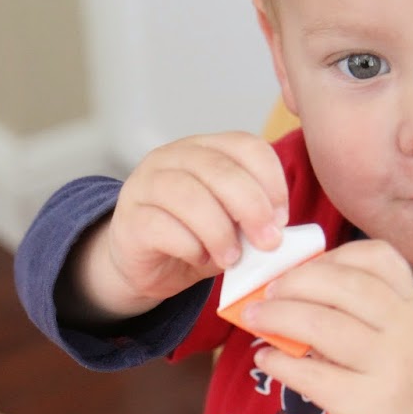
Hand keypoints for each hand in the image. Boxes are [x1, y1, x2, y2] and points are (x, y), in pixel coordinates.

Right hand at [66, 133, 288, 323]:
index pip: (245, 145)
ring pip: (190, 197)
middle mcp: (172, 157)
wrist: (146, 268)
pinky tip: (200, 259)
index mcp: (204, 148)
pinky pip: (164, 228)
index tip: (282, 219)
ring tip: (232, 258)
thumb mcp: (232, 224)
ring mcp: (145, 185)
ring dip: (220, 232)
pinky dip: (191, 247)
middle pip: (220, 169)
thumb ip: (253, 218)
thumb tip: (280, 230)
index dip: (271, 180)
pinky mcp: (130, 219)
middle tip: (268, 242)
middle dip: (252, 208)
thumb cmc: (194, 240)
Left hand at [246, 240, 412, 413]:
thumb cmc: (394, 385)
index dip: (333, 255)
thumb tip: (284, 289)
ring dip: (278, 317)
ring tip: (254, 319)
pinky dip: (280, 362)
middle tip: (264, 293)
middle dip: (295, 283)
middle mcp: (409, 332)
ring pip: (324, 327)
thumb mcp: (392, 342)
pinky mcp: (367, 406)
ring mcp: (391, 369)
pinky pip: (312, 375)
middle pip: (345, 287)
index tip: (299, 266)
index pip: (380, 259)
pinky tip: (266, 360)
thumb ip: (355, 314)